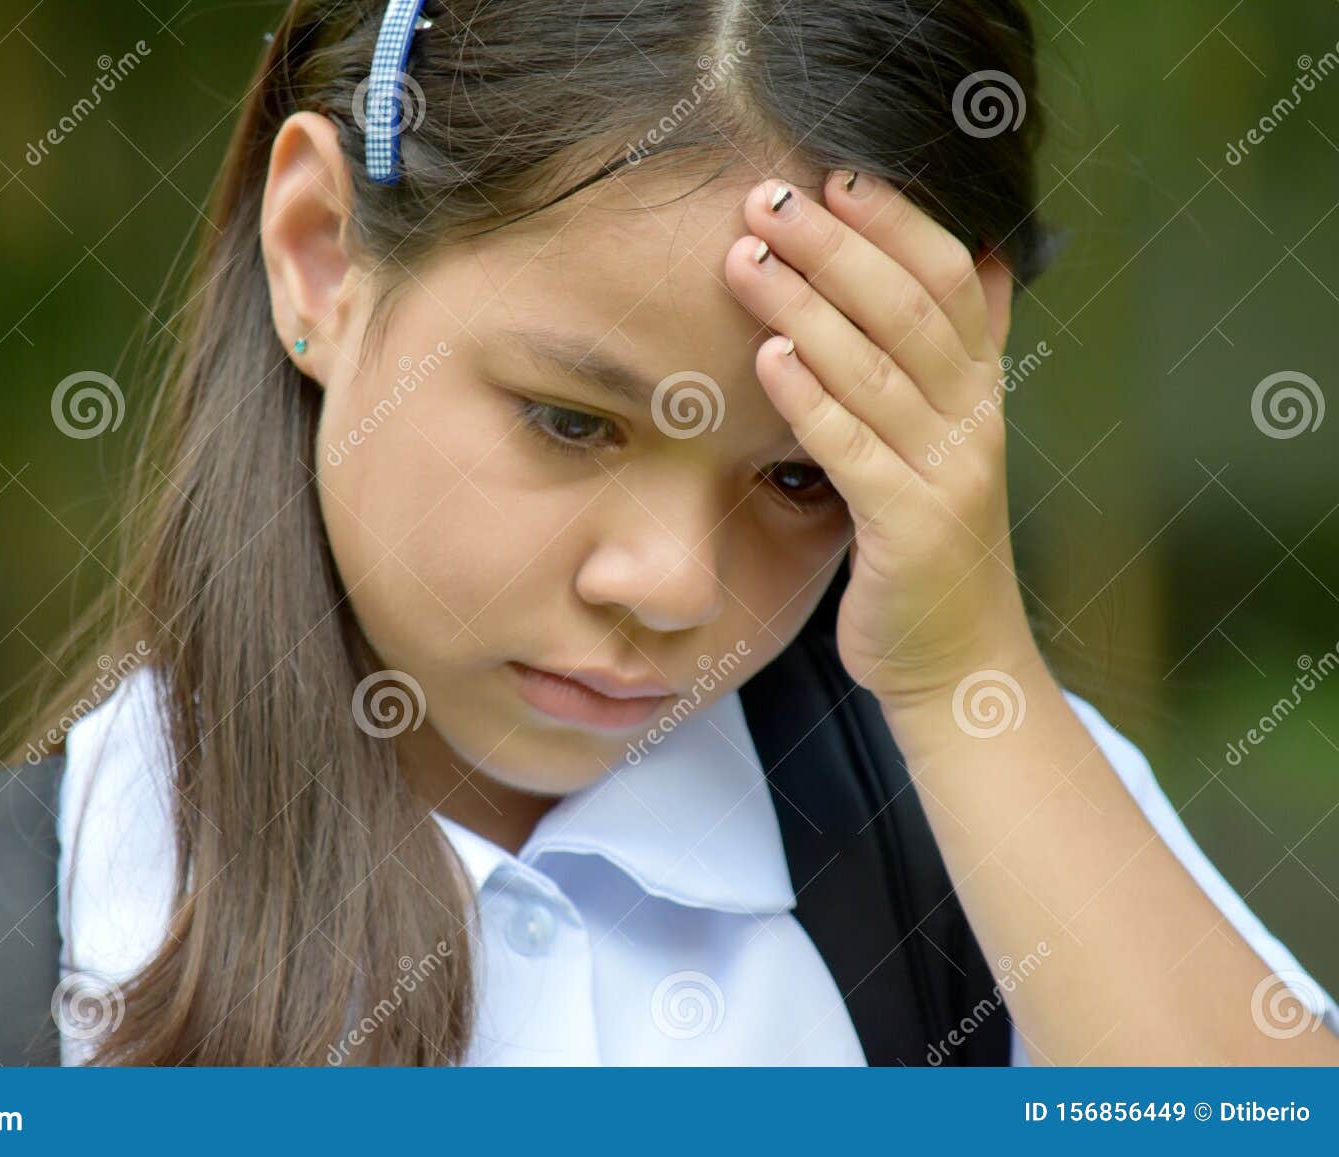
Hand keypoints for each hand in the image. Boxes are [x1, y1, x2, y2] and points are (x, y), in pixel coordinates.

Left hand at [724, 170, 1037, 709]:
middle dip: (836, 246)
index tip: (836, 176)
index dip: (898, 223)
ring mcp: (948, 477)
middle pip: (909, 310)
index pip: (952, 280)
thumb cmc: (925, 547)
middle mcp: (974, 423)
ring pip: (877, 371)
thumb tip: (971, 264)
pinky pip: (856, 451)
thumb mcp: (942, 445)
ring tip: (746, 258)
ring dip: (806, 306)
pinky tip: (767, 358)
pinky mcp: (912, 531)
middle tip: (767, 200)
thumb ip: (944, 364)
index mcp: (979, 393)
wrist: (956, 663)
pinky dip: (811, 400)